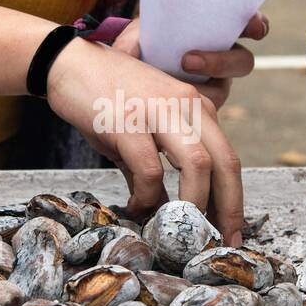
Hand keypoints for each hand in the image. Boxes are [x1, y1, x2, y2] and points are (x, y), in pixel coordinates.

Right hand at [46, 38, 244, 244]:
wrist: (70, 63)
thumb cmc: (108, 99)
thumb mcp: (145, 129)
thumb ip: (159, 167)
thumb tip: (164, 210)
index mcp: (197, 108)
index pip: (229, 159)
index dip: (235, 199)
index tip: (231, 230)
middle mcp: (186, 106)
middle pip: (226, 163)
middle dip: (228, 208)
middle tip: (223, 241)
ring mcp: (158, 111)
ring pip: (198, 165)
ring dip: (193, 204)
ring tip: (178, 227)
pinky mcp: (128, 121)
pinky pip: (150, 170)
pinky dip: (147, 197)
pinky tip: (136, 207)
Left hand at [111, 14, 268, 107]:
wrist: (127, 81)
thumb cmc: (141, 50)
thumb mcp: (136, 40)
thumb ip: (133, 41)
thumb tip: (127, 49)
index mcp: (215, 35)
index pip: (247, 26)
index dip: (256, 25)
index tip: (255, 28)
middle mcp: (222, 61)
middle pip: (241, 62)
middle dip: (221, 61)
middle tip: (188, 61)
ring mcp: (214, 87)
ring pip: (222, 91)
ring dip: (202, 91)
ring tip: (173, 92)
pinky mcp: (202, 113)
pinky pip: (206, 119)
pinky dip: (192, 120)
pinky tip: (174, 122)